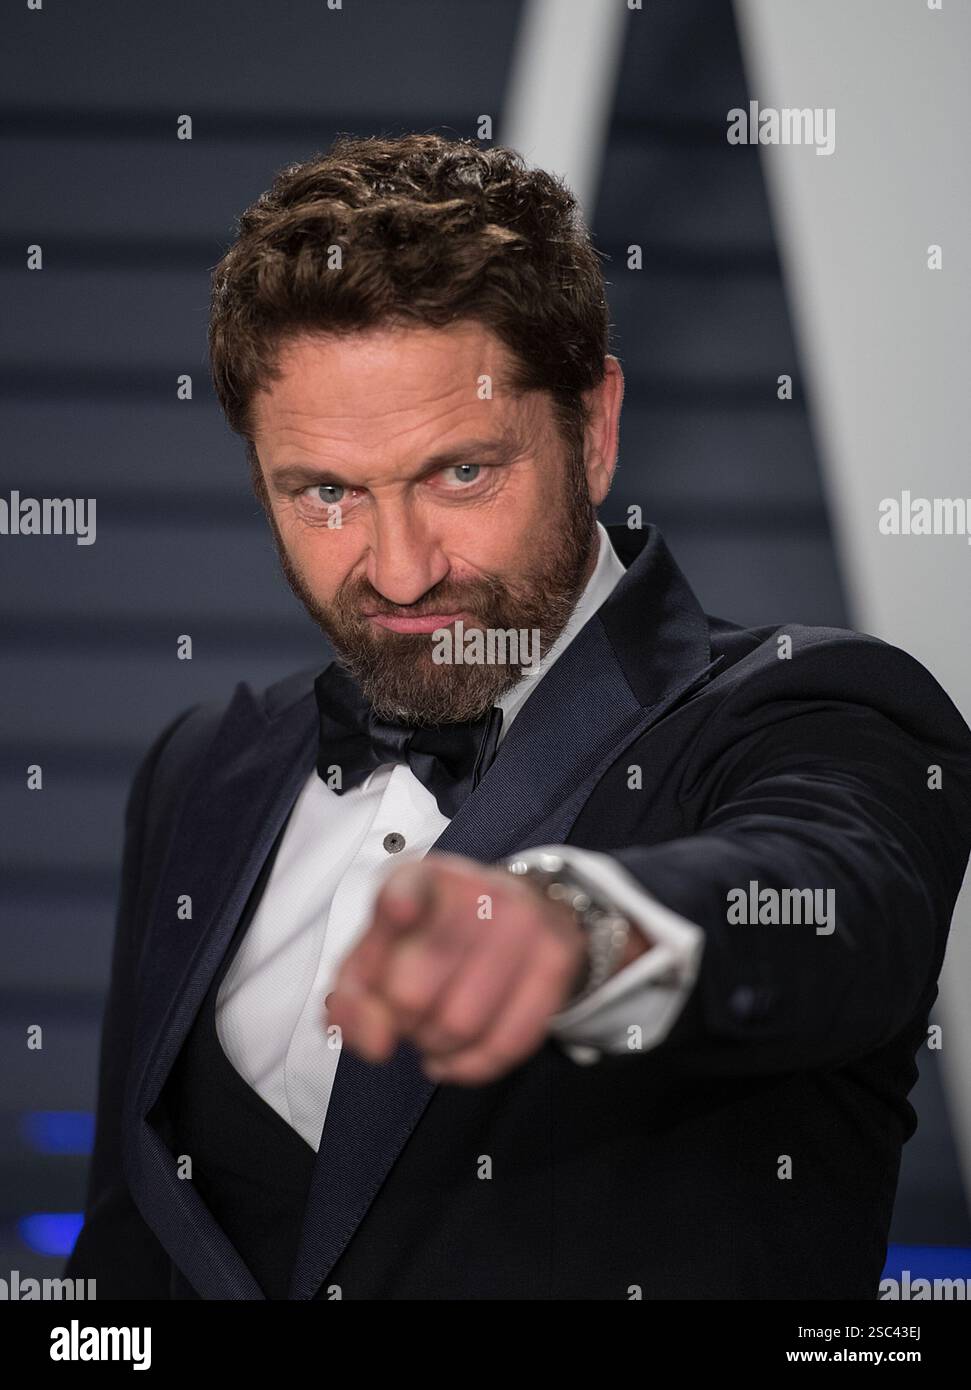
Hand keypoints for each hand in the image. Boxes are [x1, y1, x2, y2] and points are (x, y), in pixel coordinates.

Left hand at [325, 851, 588, 1084]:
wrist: (525, 911)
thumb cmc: (436, 935)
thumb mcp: (381, 949)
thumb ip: (354, 996)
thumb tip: (376, 1044)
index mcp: (421, 879)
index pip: (406, 888)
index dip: (399, 904)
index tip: (399, 911)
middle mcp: (475, 892)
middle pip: (411, 992)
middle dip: (398, 1024)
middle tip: (407, 1017)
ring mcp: (523, 923)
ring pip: (460, 1026)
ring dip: (434, 1046)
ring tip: (433, 1032)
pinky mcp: (556, 958)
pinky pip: (508, 1042)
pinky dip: (471, 1065)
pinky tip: (456, 1056)